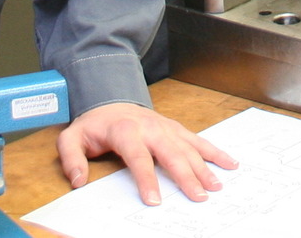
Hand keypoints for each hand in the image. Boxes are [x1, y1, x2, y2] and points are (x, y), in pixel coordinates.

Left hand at [57, 101, 238, 205]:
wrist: (109, 99)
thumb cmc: (93, 125)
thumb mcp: (72, 138)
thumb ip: (71, 158)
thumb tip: (78, 181)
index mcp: (125, 130)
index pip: (138, 157)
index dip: (147, 179)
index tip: (155, 201)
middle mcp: (150, 127)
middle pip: (171, 153)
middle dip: (186, 175)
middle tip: (199, 197)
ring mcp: (166, 127)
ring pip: (188, 147)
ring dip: (204, 166)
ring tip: (216, 186)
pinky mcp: (175, 129)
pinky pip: (197, 140)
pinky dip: (214, 151)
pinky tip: (229, 163)